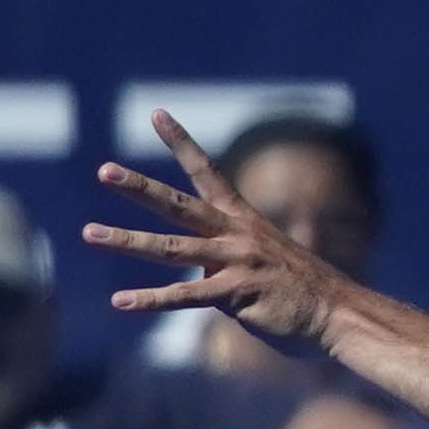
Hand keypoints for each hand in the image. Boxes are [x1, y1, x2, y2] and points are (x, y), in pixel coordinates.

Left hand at [85, 113, 348, 350]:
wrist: (340, 315)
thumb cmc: (302, 293)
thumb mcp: (261, 266)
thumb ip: (225, 264)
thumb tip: (201, 275)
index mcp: (244, 220)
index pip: (207, 172)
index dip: (181, 142)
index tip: (156, 113)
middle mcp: (237, 234)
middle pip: (178, 205)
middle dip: (139, 187)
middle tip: (104, 170)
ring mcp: (236, 262)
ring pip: (170, 249)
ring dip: (126, 240)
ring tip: (88, 233)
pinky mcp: (237, 294)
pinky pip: (185, 295)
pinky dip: (151, 299)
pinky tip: (121, 301)